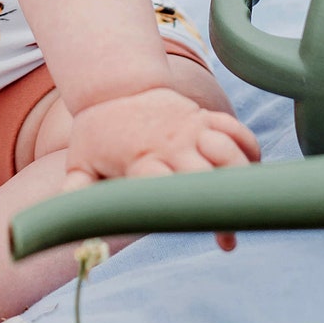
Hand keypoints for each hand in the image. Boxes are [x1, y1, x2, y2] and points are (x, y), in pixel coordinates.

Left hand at [63, 88, 260, 253]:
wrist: (115, 84)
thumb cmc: (98, 133)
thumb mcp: (81, 162)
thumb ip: (78, 195)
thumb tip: (71, 230)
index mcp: (139, 158)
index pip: (163, 186)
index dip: (179, 209)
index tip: (191, 231)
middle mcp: (169, 142)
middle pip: (202, 174)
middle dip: (218, 206)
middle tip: (227, 238)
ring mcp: (190, 127)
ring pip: (226, 150)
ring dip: (240, 177)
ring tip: (248, 207)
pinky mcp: (204, 116)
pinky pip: (235, 129)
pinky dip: (249, 148)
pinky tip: (253, 172)